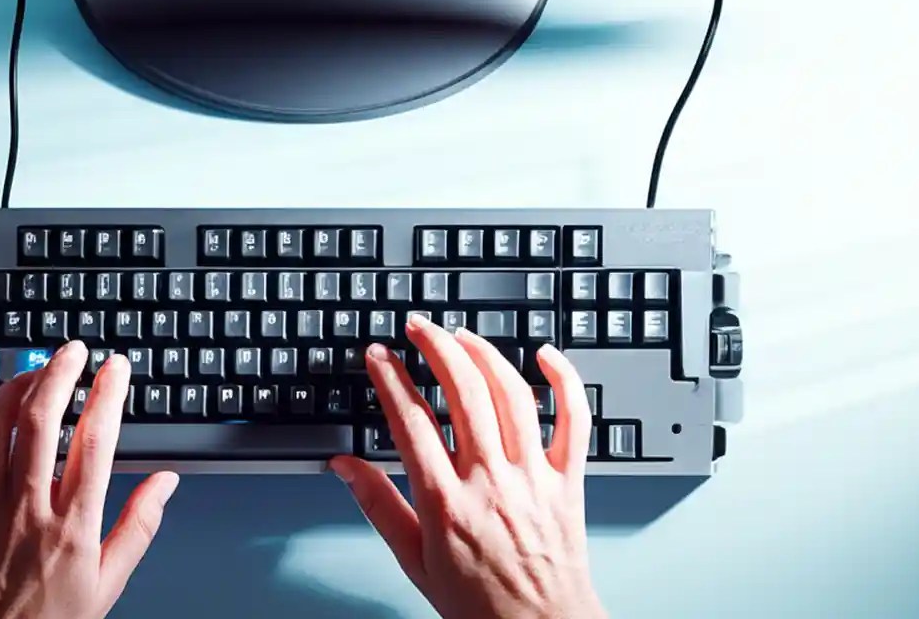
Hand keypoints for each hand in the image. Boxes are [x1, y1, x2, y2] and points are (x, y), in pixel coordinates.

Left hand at [0, 341, 179, 618]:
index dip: (109, 393)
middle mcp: (24, 511)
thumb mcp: (109, 583)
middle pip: (40, 420)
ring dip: (11, 389)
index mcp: (71, 526)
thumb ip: (138, 526)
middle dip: (59, 371)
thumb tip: (166, 482)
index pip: (95, 441)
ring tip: (31, 373)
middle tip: (73, 350)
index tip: (117, 367)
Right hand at [330, 315, 604, 618]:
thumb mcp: (413, 560)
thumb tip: (343, 466)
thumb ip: (377, 505)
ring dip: (485, 354)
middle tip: (418, 328)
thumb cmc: (480, 604)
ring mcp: (535, 478)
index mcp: (447, 504)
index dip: (390, 379)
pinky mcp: (570, 481)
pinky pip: (575, 419)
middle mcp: (492, 483)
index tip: (378, 356)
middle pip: (463, 392)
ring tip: (461, 335)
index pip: (411, 421)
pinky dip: (565, 380)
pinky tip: (546, 355)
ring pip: (512, 395)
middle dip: (436, 347)